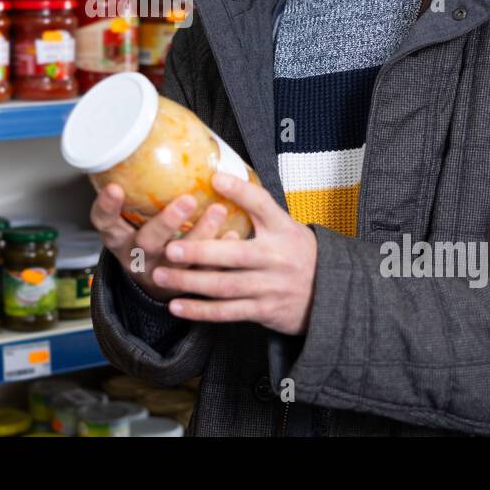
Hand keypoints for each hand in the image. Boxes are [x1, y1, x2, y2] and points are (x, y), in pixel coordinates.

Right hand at [90, 183, 234, 303]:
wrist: (154, 284)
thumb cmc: (145, 235)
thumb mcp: (130, 220)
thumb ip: (139, 192)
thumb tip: (160, 140)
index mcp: (118, 237)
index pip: (104, 222)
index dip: (106, 207)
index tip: (115, 188)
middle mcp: (136, 256)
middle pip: (147, 242)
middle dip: (167, 222)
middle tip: (187, 200)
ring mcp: (161, 273)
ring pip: (179, 259)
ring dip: (200, 234)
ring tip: (217, 210)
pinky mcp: (184, 284)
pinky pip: (204, 272)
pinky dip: (220, 255)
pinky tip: (233, 235)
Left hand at [154, 172, 317, 335]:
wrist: (329, 293)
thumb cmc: (297, 252)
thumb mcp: (285, 224)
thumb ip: (256, 206)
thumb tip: (218, 176)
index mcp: (282, 230)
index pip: (262, 205)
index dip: (240, 192)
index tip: (214, 178)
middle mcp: (276, 258)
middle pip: (235, 254)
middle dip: (199, 252)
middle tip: (169, 248)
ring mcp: (269, 287)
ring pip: (224, 286)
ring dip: (190, 282)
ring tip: (161, 275)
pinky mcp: (263, 310)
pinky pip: (227, 312)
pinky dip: (200, 310)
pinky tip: (177, 306)